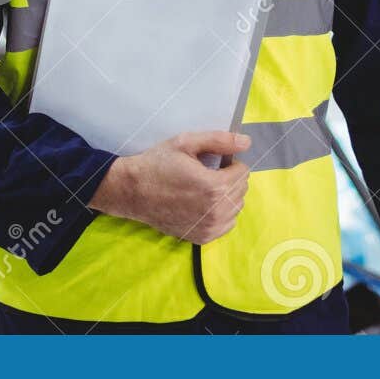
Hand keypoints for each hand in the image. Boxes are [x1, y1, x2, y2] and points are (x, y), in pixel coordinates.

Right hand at [87, 130, 251, 243]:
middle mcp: (215, 211)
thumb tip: (246, 142)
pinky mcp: (202, 238)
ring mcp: (209, 228)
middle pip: (241, 190)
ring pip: (236, 208)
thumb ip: (219, 140)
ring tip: (204, 188)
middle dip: (229, 179)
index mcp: (214, 186)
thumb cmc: (157, 164)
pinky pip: (226, 224)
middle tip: (206, 173)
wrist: (133, 191)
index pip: (243, 172)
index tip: (213, 163)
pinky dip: (221, 213)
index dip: (229, 163)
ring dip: (227, 196)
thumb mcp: (185, 143)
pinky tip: (203, 204)